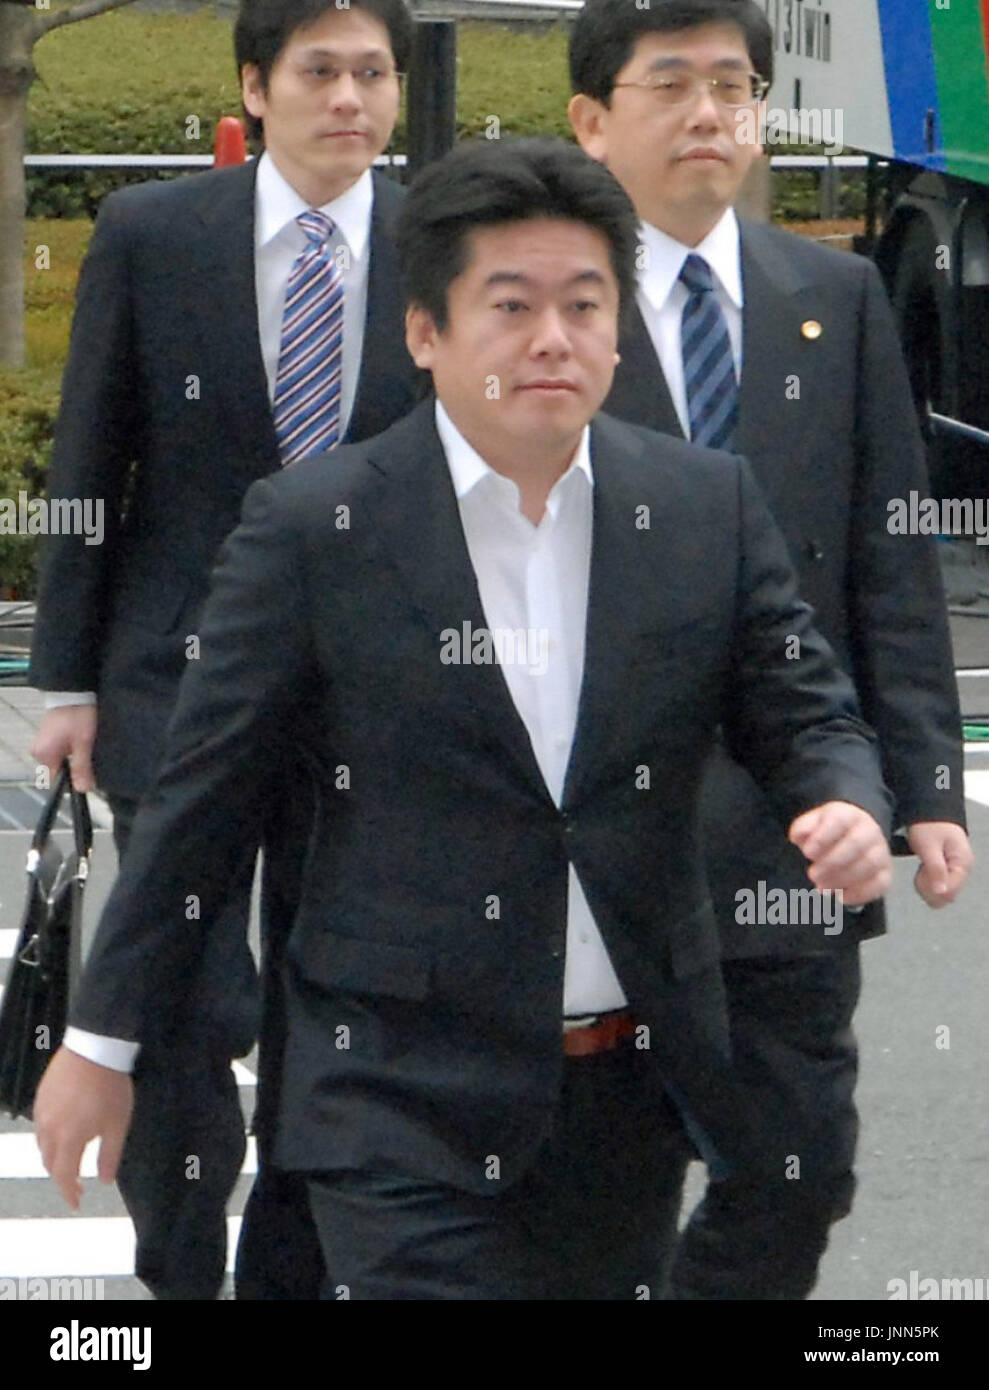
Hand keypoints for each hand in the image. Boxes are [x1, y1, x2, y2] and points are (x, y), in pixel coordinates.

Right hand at [31, 704, 97, 791]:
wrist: (73, 692)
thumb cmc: (78, 715)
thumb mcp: (84, 743)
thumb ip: (82, 767)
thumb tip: (83, 789)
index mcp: (44, 755)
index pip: (56, 779)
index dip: (71, 778)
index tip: (85, 771)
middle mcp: (39, 751)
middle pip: (59, 770)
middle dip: (74, 765)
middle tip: (85, 751)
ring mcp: (42, 743)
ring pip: (61, 759)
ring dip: (73, 755)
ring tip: (82, 741)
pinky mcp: (48, 737)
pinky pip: (59, 750)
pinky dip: (70, 747)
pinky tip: (78, 737)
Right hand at [34, 1047, 132, 1208]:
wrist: (95, 1048)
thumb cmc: (111, 1087)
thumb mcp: (118, 1124)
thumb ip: (110, 1155)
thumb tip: (104, 1180)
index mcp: (68, 1139)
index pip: (63, 1176)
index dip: (69, 1193)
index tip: (76, 1203)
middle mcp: (49, 1129)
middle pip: (49, 1163)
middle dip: (62, 1178)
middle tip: (77, 1185)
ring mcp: (42, 1111)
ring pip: (42, 1145)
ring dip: (54, 1158)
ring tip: (71, 1161)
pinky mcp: (41, 1096)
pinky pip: (40, 1126)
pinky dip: (49, 1139)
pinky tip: (63, 1134)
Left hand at [787, 801, 891, 906]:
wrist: (856, 833)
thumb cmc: (831, 831)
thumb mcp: (814, 823)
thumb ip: (803, 827)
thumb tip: (798, 836)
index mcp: (849, 815)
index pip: (839, 821)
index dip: (823, 837)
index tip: (807, 852)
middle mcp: (870, 831)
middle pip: (856, 844)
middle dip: (831, 862)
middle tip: (812, 875)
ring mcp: (881, 852)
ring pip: (869, 864)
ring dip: (843, 879)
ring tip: (822, 887)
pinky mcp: (885, 873)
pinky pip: (880, 884)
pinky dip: (860, 894)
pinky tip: (840, 897)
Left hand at [905, 821, 972, 907]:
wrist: (929, 811)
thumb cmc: (929, 825)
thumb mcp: (928, 846)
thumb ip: (936, 869)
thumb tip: (941, 892)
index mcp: (963, 864)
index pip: (949, 893)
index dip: (931, 888)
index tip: (921, 873)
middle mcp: (963, 870)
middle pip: (946, 896)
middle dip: (929, 888)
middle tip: (921, 869)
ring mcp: (957, 871)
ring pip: (941, 893)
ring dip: (927, 885)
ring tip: (923, 866)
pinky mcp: (949, 871)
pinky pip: (938, 886)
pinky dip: (927, 881)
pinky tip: (924, 868)